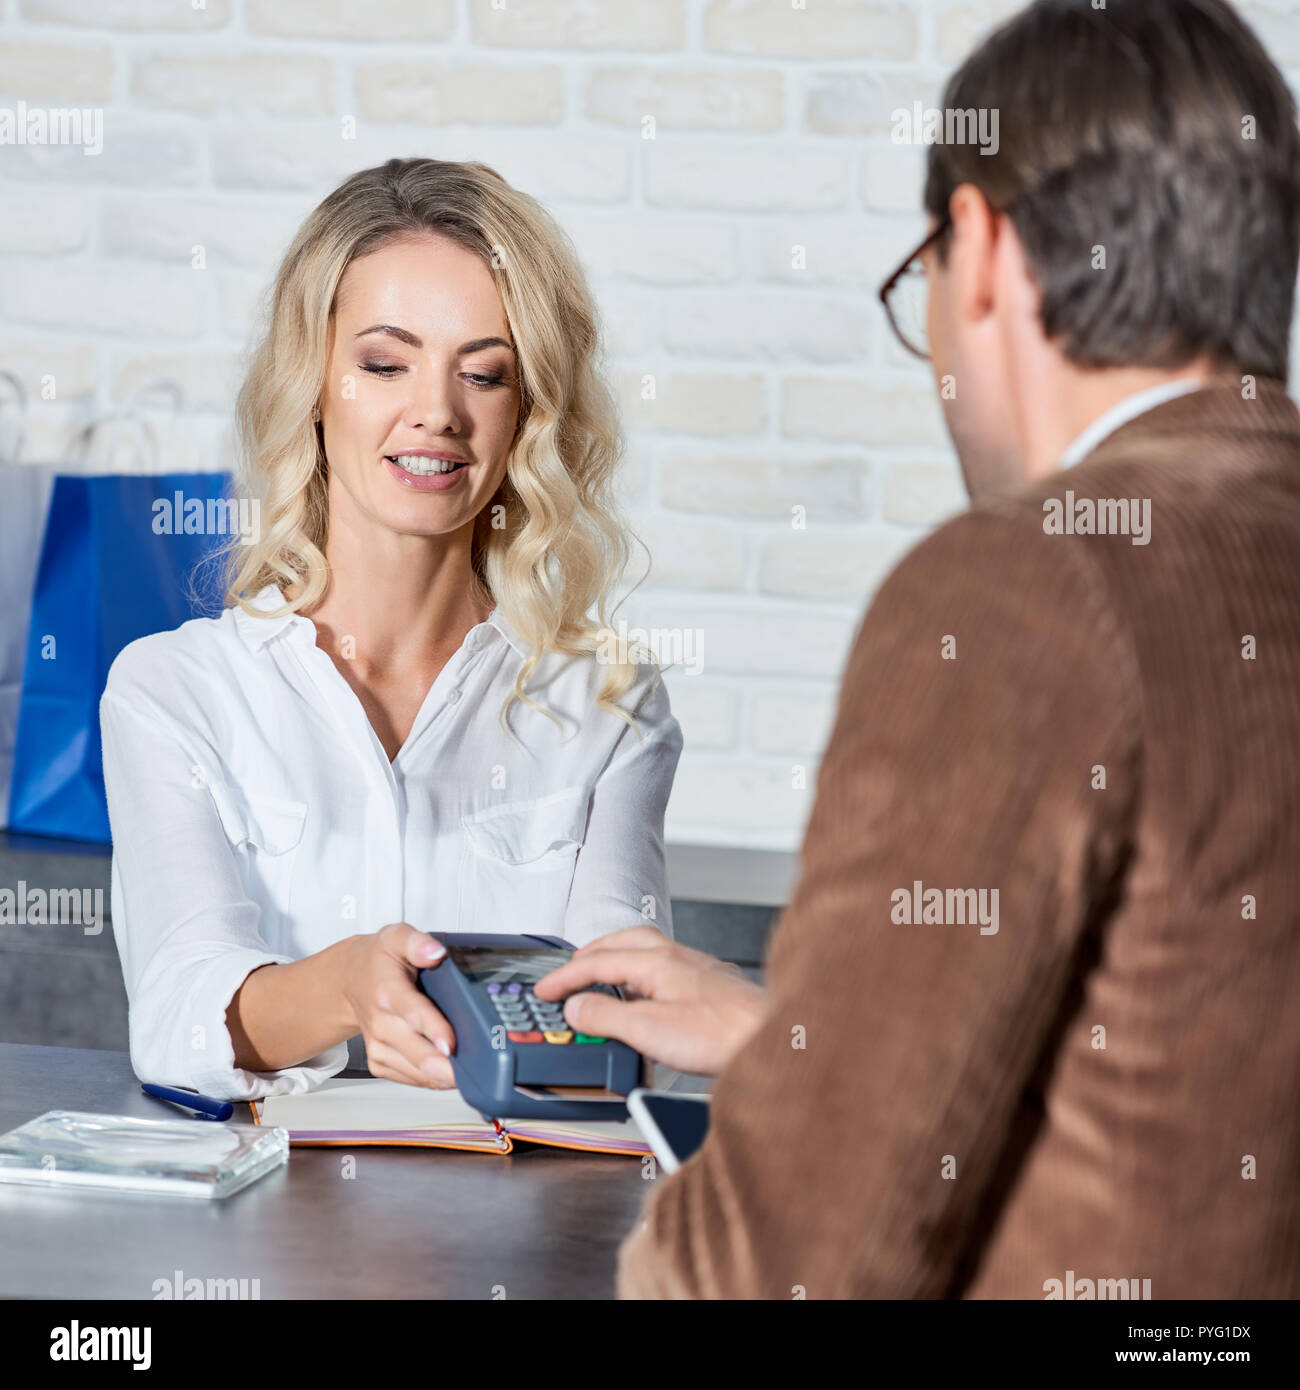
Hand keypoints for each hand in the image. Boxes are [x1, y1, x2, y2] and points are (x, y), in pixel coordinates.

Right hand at [340, 924, 455, 1088]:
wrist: (350, 980)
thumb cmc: (379, 960)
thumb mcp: (397, 937)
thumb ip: (418, 942)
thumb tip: (436, 952)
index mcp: (388, 991)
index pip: (413, 1013)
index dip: (434, 1030)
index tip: (451, 1044)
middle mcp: (381, 1022)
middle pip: (415, 1051)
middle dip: (444, 1065)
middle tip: (472, 1070)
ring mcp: (379, 1045)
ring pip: (413, 1071)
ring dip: (441, 1076)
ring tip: (468, 1072)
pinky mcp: (379, 1061)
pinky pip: (408, 1079)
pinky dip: (429, 1080)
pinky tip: (447, 1073)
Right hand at [533, 926, 766, 1077]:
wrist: (771, 1039)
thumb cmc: (723, 1034)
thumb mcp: (649, 1029)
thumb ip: (607, 1016)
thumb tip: (576, 1006)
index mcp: (657, 961)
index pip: (598, 960)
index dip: (566, 976)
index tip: (544, 990)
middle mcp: (679, 957)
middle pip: (624, 942)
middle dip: (592, 954)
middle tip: (570, 971)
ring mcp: (699, 970)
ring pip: (648, 953)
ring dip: (619, 961)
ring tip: (604, 980)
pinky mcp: (713, 989)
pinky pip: (667, 970)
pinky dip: (644, 976)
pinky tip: (650, 998)